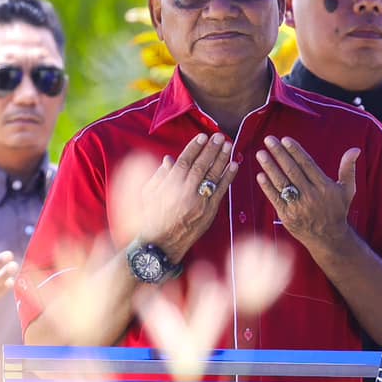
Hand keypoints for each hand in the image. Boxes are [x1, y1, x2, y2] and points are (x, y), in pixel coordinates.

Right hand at [137, 132, 234, 260]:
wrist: (161, 245)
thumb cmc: (150, 218)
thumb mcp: (147, 195)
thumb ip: (158, 176)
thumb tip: (169, 159)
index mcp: (170, 187)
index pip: (184, 162)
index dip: (194, 148)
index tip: (202, 137)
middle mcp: (185, 193)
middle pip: (201, 166)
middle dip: (211, 150)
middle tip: (219, 136)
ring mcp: (199, 203)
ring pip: (212, 176)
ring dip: (222, 159)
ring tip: (228, 145)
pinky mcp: (209, 213)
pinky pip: (221, 192)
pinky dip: (228, 178)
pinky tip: (234, 165)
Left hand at [257, 135, 355, 249]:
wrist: (328, 238)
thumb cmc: (337, 210)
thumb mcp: (347, 190)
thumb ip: (348, 168)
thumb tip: (355, 150)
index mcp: (324, 187)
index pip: (307, 164)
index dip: (295, 151)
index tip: (285, 140)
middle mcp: (311, 195)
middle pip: (292, 171)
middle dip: (279, 154)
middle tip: (269, 140)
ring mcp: (298, 206)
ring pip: (282, 183)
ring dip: (270, 167)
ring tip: (261, 154)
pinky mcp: (288, 216)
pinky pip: (276, 199)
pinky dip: (267, 187)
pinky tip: (260, 175)